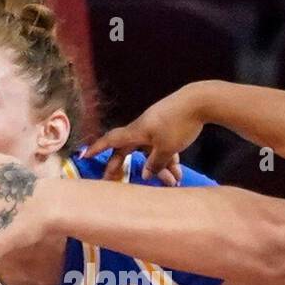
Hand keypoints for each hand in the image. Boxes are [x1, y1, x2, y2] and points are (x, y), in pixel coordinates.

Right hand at [84, 84, 208, 180]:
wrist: (200, 101)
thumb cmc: (179, 124)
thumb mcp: (167, 148)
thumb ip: (155, 163)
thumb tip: (146, 174)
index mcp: (137, 131)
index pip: (112, 140)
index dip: (98, 148)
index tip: (84, 155)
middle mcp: (143, 128)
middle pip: (129, 149)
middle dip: (124, 166)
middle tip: (115, 182)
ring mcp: (156, 126)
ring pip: (151, 150)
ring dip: (160, 168)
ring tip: (173, 183)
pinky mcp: (169, 126)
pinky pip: (163, 145)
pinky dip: (169, 158)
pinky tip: (178, 171)